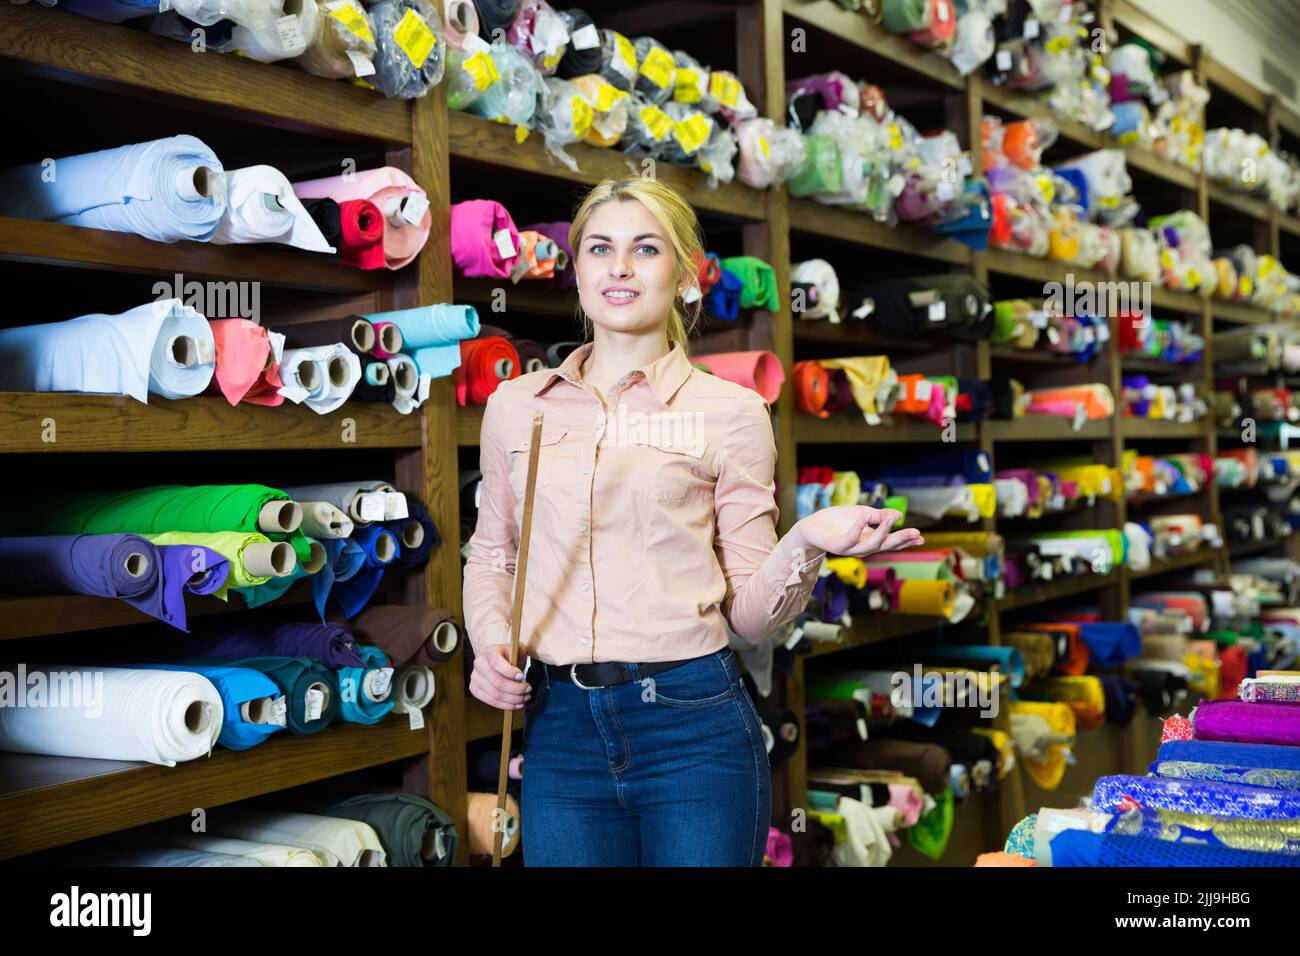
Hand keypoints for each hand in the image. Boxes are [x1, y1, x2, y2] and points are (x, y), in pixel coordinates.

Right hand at [469, 643, 532, 710]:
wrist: (495, 659)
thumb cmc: (509, 655)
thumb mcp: (516, 650)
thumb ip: (519, 658)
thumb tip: (519, 677)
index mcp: (489, 651)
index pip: (496, 663)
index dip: (509, 672)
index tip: (522, 676)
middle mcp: (479, 664)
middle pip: (497, 682)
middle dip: (516, 689)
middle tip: (528, 689)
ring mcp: (475, 677)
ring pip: (495, 694)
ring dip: (513, 699)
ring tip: (525, 698)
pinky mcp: (475, 689)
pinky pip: (491, 701)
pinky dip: (506, 705)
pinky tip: (516, 704)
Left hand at [793, 506, 923, 557]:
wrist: (812, 525)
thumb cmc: (837, 520)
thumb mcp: (862, 513)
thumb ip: (878, 516)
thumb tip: (899, 515)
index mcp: (870, 540)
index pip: (891, 542)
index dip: (906, 541)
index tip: (921, 537)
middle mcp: (862, 547)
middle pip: (885, 546)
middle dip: (901, 540)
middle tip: (916, 533)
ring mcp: (850, 549)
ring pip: (870, 545)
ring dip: (882, 532)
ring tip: (891, 519)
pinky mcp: (837, 546)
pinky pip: (850, 538)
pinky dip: (858, 527)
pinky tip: (864, 516)